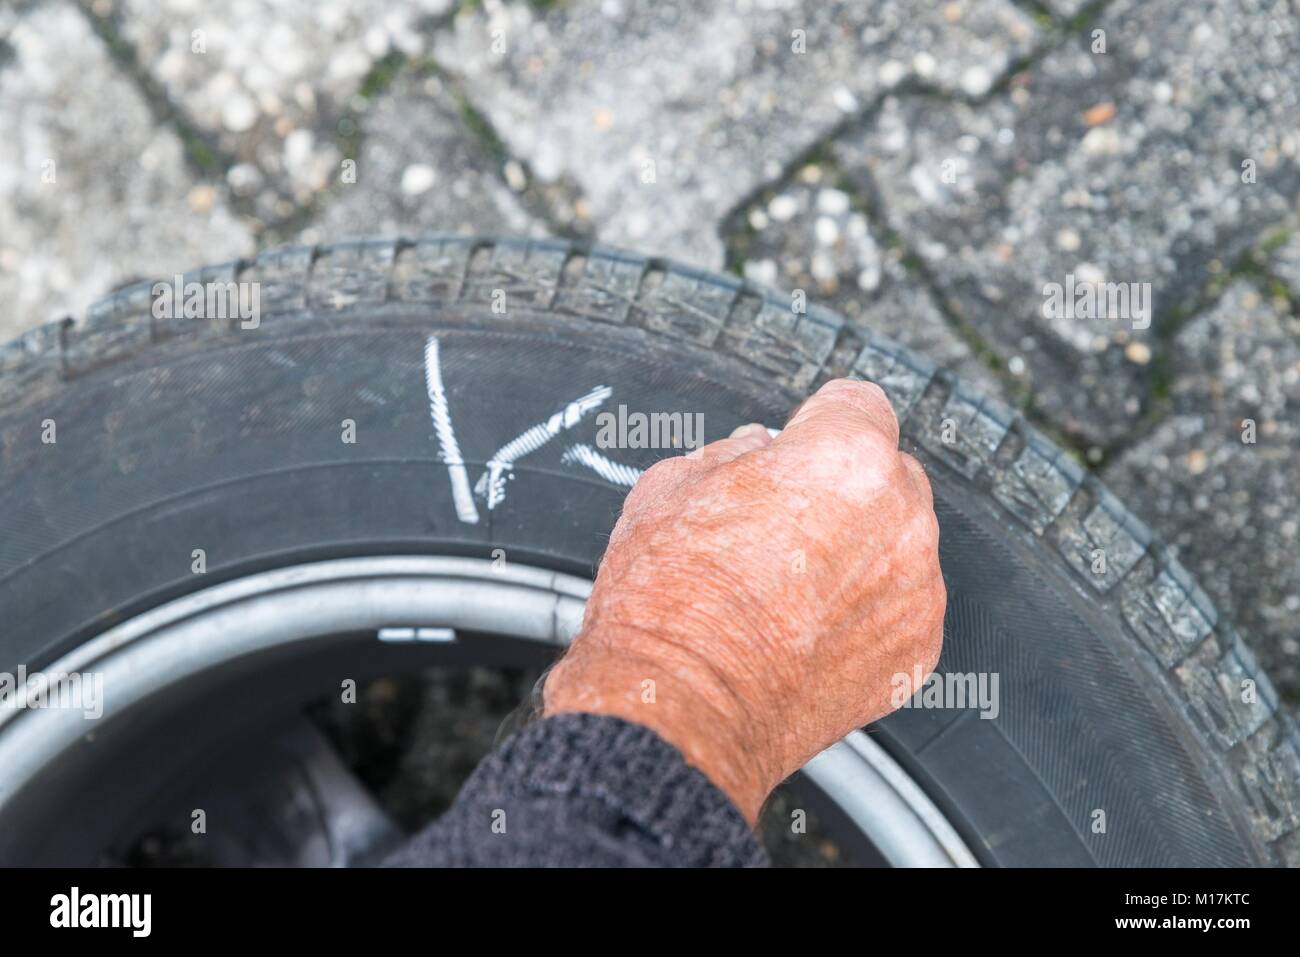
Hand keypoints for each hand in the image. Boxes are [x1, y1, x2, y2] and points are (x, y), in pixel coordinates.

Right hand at [542, 379, 945, 822]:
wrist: (680, 711)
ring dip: (857, 552)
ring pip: (897, 542)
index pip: (858, 402)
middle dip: (841, 488)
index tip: (800, 442)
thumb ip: (735, 453)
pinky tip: (805, 630)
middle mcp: (900, 516)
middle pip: (886, 473)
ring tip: (787, 589)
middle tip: (780, 525)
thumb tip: (758, 452)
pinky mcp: (917, 651)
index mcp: (845, 456)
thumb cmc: (669, 604)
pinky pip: (899, 606)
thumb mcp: (671, 486)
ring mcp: (917, 589)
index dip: (817, 420)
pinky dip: (865, 612)